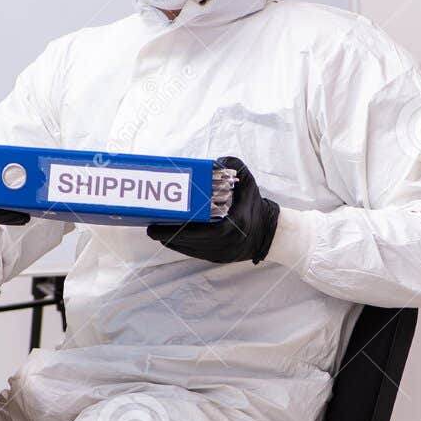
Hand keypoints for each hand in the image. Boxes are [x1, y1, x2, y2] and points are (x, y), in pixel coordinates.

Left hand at [148, 156, 278, 263]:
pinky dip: (182, 246)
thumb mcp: (248, 182)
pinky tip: (170, 237)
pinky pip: (195, 253)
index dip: (176, 232)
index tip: (158, 226)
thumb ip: (232, 167)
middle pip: (189, 244)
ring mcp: (221, 254)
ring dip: (172, 241)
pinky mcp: (218, 258)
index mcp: (232, 227)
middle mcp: (225, 245)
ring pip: (190, 251)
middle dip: (167, 235)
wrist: (270, 232)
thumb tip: (213, 162)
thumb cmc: (256, 205)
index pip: (199, 233)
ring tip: (156, 230)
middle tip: (150, 226)